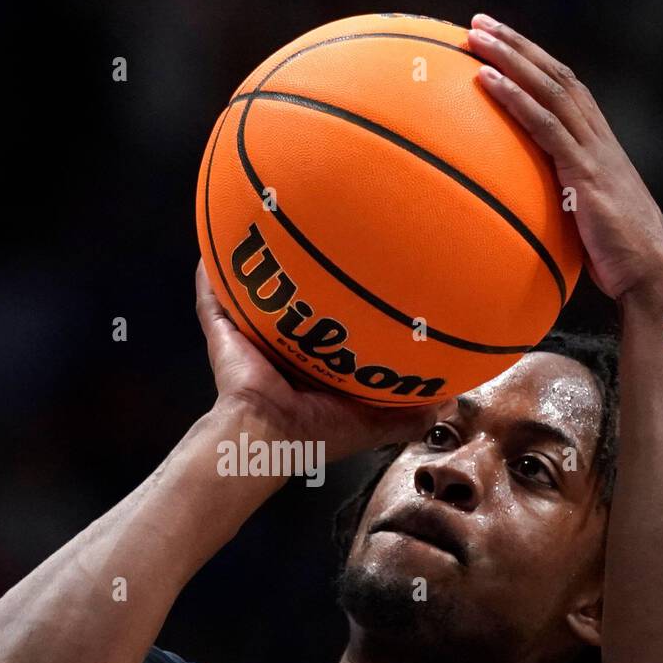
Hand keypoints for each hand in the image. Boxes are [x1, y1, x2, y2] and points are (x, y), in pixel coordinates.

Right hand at [194, 259, 452, 458]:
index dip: (350, 306)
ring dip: (260, 268)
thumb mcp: (374, 424)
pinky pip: (213, 299)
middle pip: (295, 304)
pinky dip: (210, 277)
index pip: (333, 330)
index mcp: (315, 368)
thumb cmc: (316, 433)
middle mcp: (283, 350)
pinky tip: (215, 246)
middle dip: (306, 277)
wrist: (265, 436)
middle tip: (329, 238)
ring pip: (254, 296)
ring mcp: (251, 340)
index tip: (375, 275)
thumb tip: (453, 397)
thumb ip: (411, 413)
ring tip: (271, 225)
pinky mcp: (224, 334)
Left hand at [467, 14, 662, 301]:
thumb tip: (526, 219)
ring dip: (510, 58)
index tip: (503, 44)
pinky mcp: (586, 173)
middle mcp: (598, 138)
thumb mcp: (585, 226)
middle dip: (517, 46)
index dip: (535, 63)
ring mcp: (593, 152)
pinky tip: (486, 80)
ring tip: (476, 36)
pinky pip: (544, 125)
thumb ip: (561, 209)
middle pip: (555, 75)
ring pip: (549, 88)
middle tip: (480, 23)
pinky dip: (514, 98)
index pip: (566, 89)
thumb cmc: (618, 261)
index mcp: (599, 146)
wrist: (652, 275)